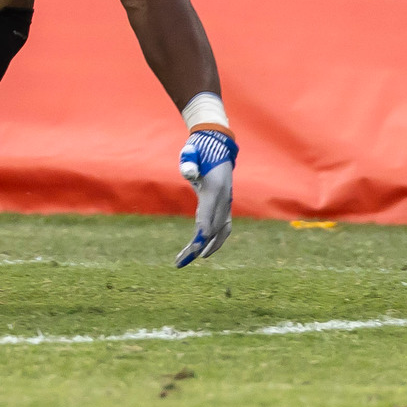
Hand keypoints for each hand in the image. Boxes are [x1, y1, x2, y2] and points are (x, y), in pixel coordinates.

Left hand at [174, 127, 235, 266]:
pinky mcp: (225, 204)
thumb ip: (189, 162)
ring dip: (209, 247)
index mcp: (215, 189)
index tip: (190, 253)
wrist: (217, 144)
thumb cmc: (200, 149)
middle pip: (213, 230)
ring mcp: (227, 202)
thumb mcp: (191, 152)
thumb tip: (187, 172)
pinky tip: (203, 247)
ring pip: (222, 231)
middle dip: (198, 247)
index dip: (199, 238)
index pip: (208, 220)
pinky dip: (215, 239)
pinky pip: (223, 227)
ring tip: (192, 258)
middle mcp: (224, 199)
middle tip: (180, 262)